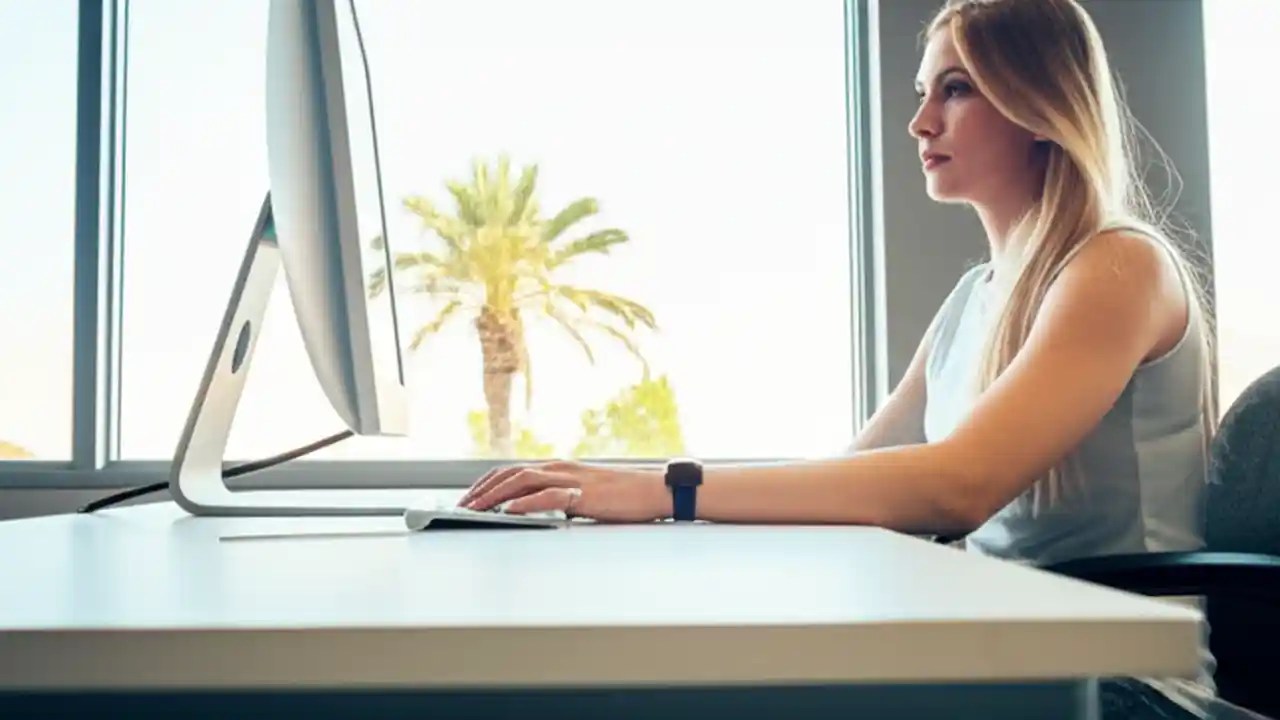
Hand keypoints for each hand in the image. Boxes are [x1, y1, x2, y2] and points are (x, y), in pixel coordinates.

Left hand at [458, 460, 669, 522]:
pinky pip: (549, 496)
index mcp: (558, 468)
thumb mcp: (583, 495)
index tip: (468, 498)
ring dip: (495, 495)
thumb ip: (560, 499)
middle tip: (461, 507)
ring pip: (523, 481)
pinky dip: (526, 503)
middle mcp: (560, 468)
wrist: (655, 490)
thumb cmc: (623, 496)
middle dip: (482, 490)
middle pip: (510, 473)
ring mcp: (571, 479)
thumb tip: (537, 511)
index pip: (513, 471)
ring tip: (475, 509)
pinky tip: (509, 511)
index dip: (487, 483)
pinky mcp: (584, 494)